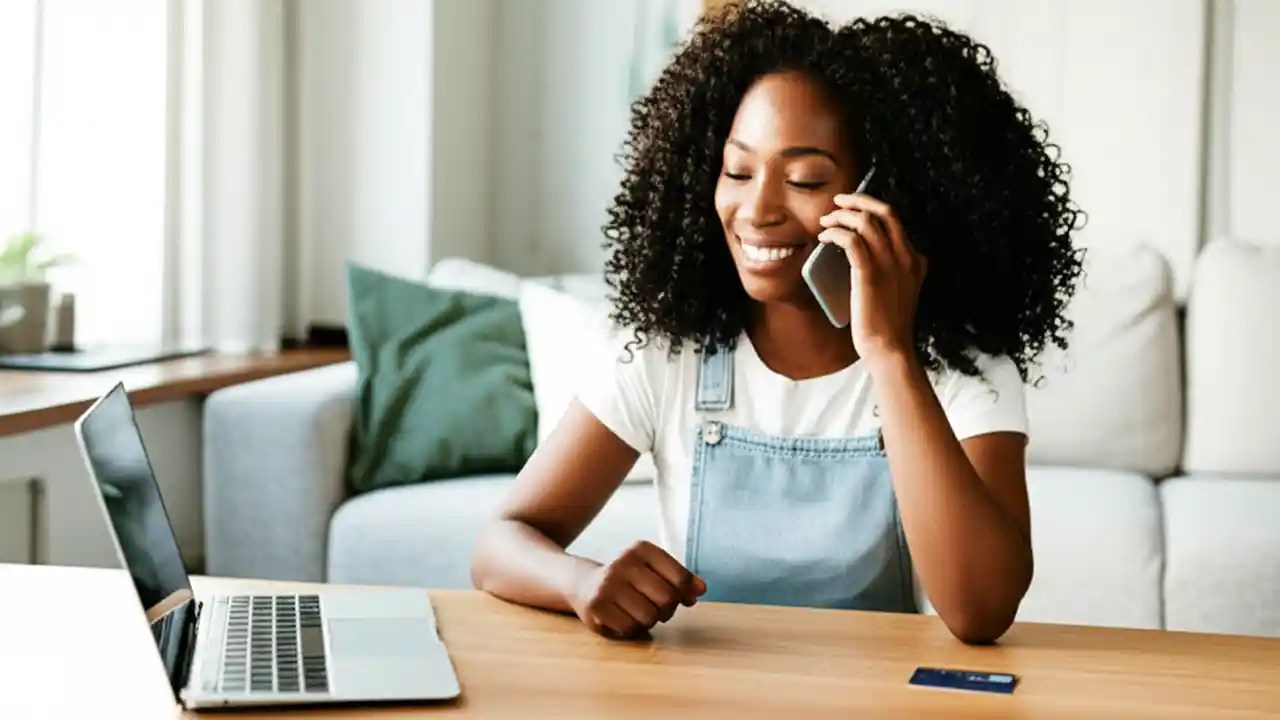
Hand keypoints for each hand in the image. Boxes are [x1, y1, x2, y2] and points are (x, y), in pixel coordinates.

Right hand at [569, 541, 706, 638]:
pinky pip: (630, 629)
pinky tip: (623, 618)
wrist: (584, 584)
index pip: (680, 577)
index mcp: (641, 549)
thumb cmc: (630, 580)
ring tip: (638, 611)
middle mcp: (623, 562)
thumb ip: (681, 579)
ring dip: (649, 621)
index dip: (685, 593)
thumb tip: (700, 590)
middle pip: (667, 598)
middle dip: (667, 609)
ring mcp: (608, 583)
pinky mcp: (596, 605)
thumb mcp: (655, 571)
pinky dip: (632, 629)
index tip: (680, 596)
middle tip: (657, 607)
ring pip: (650, 617)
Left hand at [818, 193, 926, 363]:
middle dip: (858, 200)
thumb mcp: (899, 291)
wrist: (889, 348)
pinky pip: (851, 240)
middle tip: (838, 201)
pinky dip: (835, 233)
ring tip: (825, 222)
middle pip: (884, 211)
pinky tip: (824, 237)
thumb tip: (862, 254)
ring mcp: (890, 264)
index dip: (871, 208)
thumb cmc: (887, 325)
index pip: (895, 219)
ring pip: (865, 222)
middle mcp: (906, 256)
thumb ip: (891, 271)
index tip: (852, 208)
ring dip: (841, 216)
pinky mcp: (870, 274)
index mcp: (915, 259)